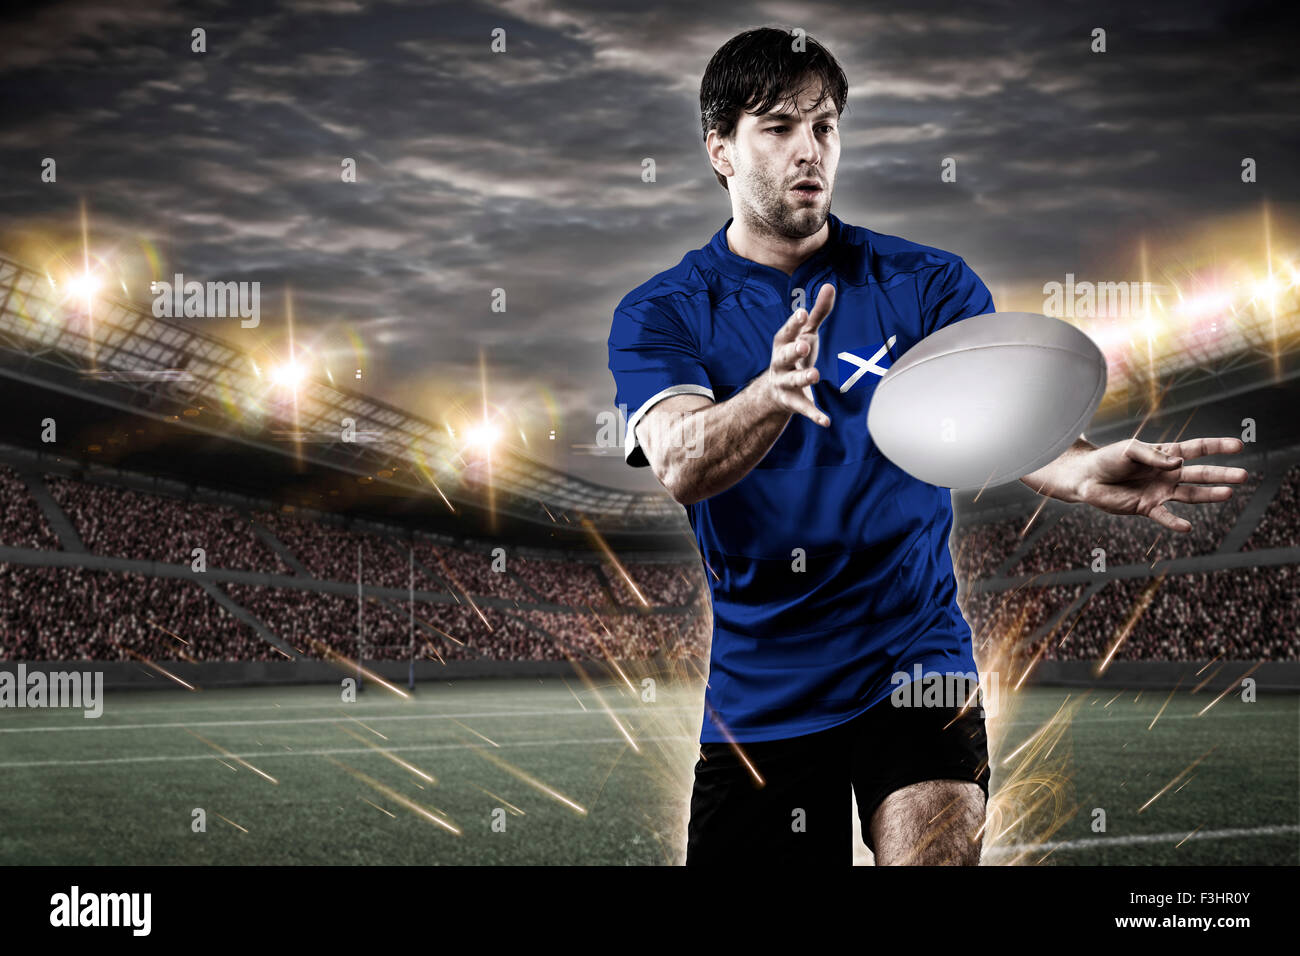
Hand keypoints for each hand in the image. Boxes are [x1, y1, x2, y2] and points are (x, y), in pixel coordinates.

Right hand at [764, 282, 835, 426]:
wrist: (773, 392)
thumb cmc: (794, 356)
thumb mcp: (805, 334)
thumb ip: (818, 313)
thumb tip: (829, 286)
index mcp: (783, 345)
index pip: (786, 332)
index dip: (793, 323)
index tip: (802, 312)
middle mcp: (780, 364)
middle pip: (784, 357)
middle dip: (793, 351)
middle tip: (805, 346)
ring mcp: (785, 384)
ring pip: (793, 382)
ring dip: (802, 379)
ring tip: (815, 375)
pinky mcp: (794, 403)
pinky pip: (805, 409)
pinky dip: (814, 415)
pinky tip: (826, 421)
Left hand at [1075, 437, 1248, 532]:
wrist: (1086, 477)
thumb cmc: (1108, 459)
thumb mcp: (1130, 450)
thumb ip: (1154, 455)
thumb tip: (1178, 463)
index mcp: (1166, 455)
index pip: (1196, 449)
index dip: (1217, 446)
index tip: (1239, 445)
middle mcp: (1168, 474)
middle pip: (1200, 473)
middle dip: (1221, 474)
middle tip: (1244, 476)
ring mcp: (1159, 491)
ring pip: (1190, 495)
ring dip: (1209, 495)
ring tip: (1229, 494)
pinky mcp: (1147, 507)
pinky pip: (1164, 516)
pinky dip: (1174, 522)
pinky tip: (1187, 527)